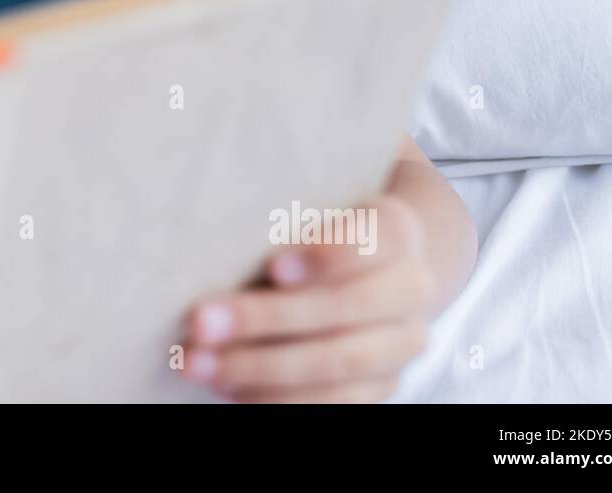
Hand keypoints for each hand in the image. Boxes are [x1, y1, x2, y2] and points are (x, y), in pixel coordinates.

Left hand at [180, 194, 434, 401]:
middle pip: (344, 308)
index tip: (273, 267)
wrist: (370, 271)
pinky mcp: (383, 385)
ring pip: (338, 363)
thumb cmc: (316, 229)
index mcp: (396, 231)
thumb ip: (279, 220)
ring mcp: (402, 344)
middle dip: (266, 318)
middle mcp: (411, 288)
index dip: (325, 256)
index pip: (370, 239)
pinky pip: (333, 402)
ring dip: (260, 367)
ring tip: (200, 363)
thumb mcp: (307, 208)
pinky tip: (227, 388)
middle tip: (200, 321)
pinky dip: (275, 397)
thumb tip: (209, 238)